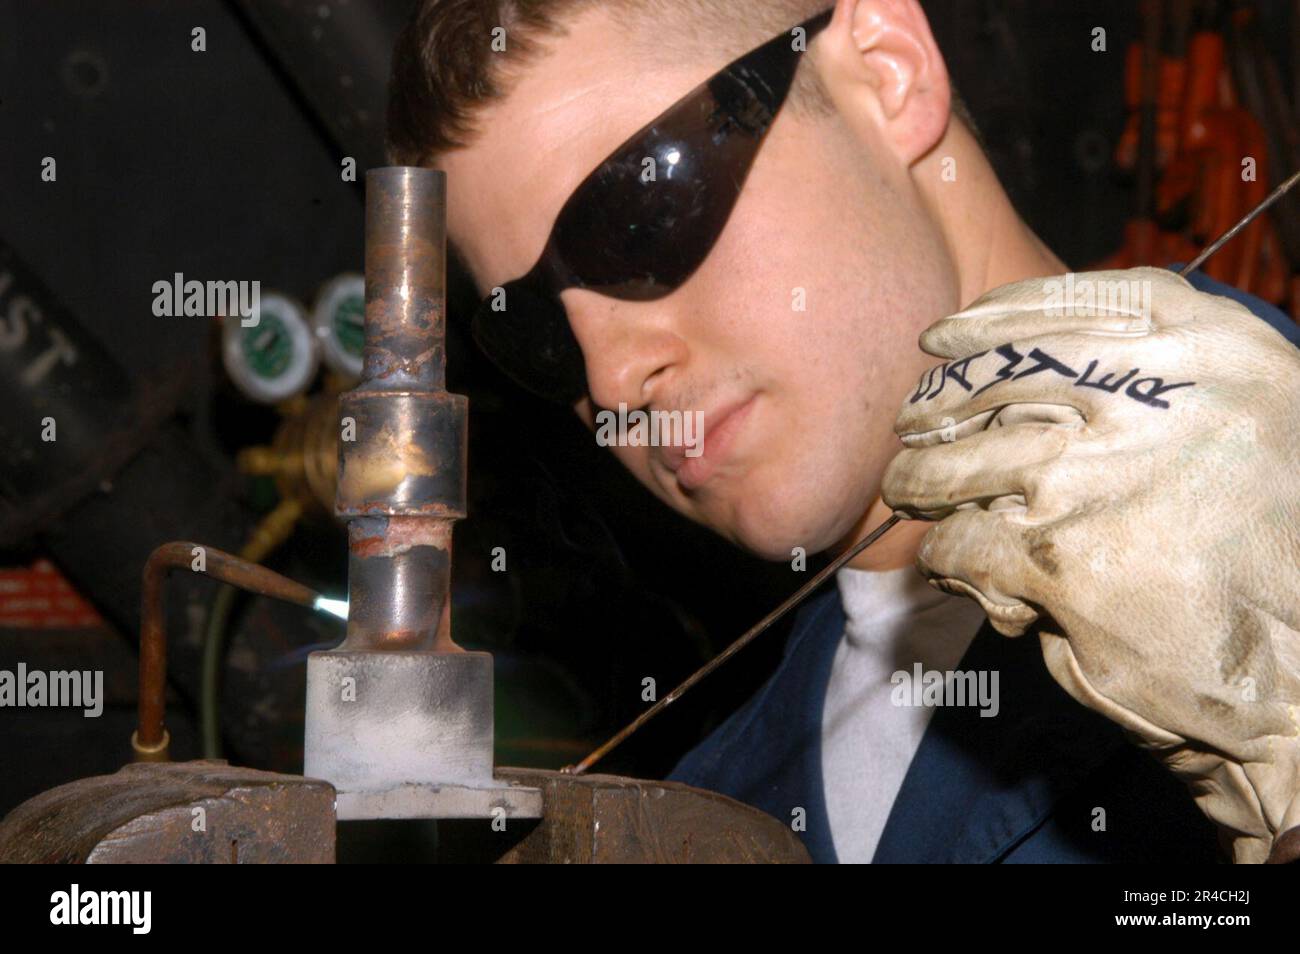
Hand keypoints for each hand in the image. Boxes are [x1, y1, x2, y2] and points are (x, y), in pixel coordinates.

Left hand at [881, 267, 1299, 861]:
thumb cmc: (1279, 554)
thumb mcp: (1250, 425)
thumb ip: (1154, 381)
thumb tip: (1020, 372)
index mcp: (1212, 349)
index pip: (1066, 305)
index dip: (986, 322)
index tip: (942, 338)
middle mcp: (1155, 398)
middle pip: (993, 382)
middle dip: (935, 408)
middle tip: (909, 429)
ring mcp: (1099, 479)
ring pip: (959, 462)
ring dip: (923, 480)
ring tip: (913, 492)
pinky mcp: (1061, 564)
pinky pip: (960, 543)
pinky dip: (948, 556)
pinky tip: (958, 566)